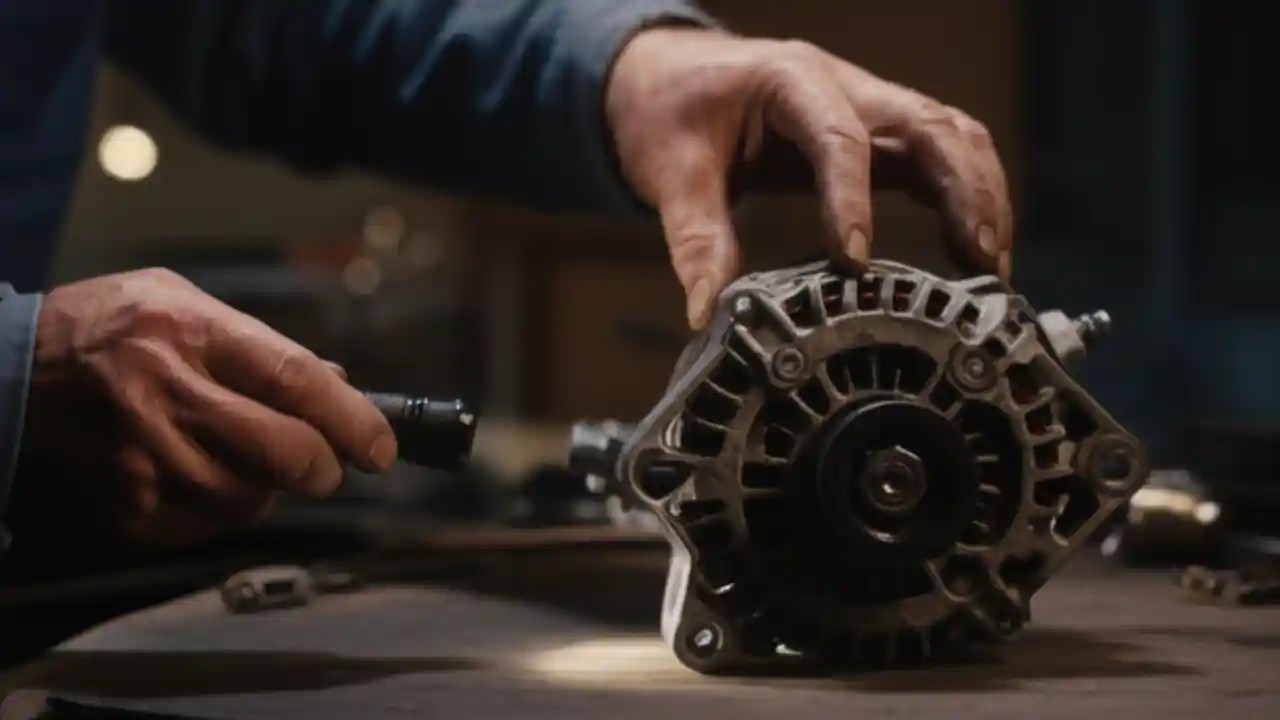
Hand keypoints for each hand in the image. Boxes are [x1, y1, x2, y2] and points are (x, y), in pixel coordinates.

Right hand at [21, 268, 396, 547]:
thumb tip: (340, 386)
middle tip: (327, 467)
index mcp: (194, 332)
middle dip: (322, 468)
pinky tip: (203, 478)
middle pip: (281, 452)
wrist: (16, 364)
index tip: (381, 448)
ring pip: (247, 498)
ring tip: (247, 461)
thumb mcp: (188, 302)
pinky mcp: (123, 499)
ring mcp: (141, 452)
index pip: (295, 379)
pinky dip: (220, 511)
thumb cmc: (118, 324)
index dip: (351, 420)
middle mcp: (167, 392)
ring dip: (268, 491)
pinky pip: (203, 526)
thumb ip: (264, 344)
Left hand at [606, 28, 1012, 328]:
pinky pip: (939, 155)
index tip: (855, 261)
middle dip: (963, 191)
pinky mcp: (876, 133)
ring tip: (991, 266)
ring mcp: (868, 105)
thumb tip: (708, 310)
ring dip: (980, 194)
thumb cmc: (668, 111)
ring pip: (950, 135)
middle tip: (980, 261)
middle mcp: (844, 85)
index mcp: (789, 80)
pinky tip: (973, 251)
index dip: (853, 198)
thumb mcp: (669, 171)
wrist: (668, 73)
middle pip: (928, 124)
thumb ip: (695, 237)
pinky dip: (966, 196)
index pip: (837, 135)